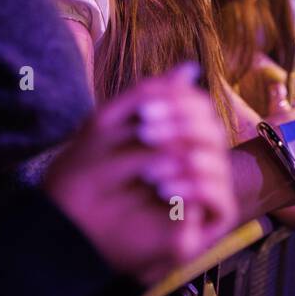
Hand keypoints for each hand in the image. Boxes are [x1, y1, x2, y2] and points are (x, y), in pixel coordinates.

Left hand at [43, 64, 237, 285]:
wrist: (72, 227)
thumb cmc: (89, 177)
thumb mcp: (113, 126)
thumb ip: (150, 94)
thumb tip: (189, 68)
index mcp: (178, 138)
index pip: (201, 110)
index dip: (181, 103)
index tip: (145, 111)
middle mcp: (195, 163)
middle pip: (214, 132)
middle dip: (183, 127)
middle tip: (144, 134)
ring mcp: (202, 194)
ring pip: (219, 163)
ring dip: (187, 157)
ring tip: (147, 170)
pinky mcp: (204, 226)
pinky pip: (222, 202)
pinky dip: (198, 188)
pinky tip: (165, 189)